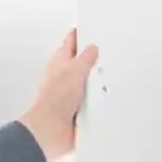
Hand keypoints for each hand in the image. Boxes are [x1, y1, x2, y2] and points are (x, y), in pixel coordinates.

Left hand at [19, 28, 99, 161]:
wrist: (51, 130)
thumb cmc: (55, 101)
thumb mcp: (75, 71)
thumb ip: (85, 58)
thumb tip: (92, 49)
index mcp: (60, 62)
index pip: (71, 42)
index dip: (82, 35)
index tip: (93, 31)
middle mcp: (64, 77)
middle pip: (82, 64)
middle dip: (95, 61)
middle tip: (108, 56)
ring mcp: (71, 94)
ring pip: (89, 84)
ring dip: (98, 85)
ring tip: (110, 80)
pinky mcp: (78, 111)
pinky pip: (93, 103)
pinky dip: (99, 102)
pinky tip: (106, 101)